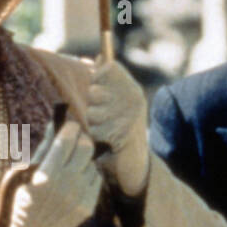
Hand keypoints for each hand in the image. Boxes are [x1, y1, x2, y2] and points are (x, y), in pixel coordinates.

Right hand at [8, 120, 101, 226]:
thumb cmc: (22, 203)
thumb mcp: (24, 175)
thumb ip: (42, 149)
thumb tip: (54, 125)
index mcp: (46, 176)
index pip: (67, 140)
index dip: (69, 128)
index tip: (68, 126)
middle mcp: (66, 185)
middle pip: (86, 147)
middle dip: (80, 140)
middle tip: (73, 141)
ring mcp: (80, 197)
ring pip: (92, 163)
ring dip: (83, 159)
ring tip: (71, 165)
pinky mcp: (88, 206)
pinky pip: (96, 179)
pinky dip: (88, 174)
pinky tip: (76, 179)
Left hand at [85, 60, 149, 196]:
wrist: (135, 167)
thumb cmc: (118, 133)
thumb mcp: (113, 104)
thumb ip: (103, 82)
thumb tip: (91, 59)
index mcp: (131, 88)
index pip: (108, 67)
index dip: (96, 78)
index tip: (97, 90)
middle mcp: (135, 98)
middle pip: (94, 90)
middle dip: (91, 107)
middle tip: (103, 119)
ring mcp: (131, 115)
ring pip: (92, 111)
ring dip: (93, 124)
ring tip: (106, 132)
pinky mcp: (124, 133)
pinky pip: (95, 129)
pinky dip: (96, 138)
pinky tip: (107, 143)